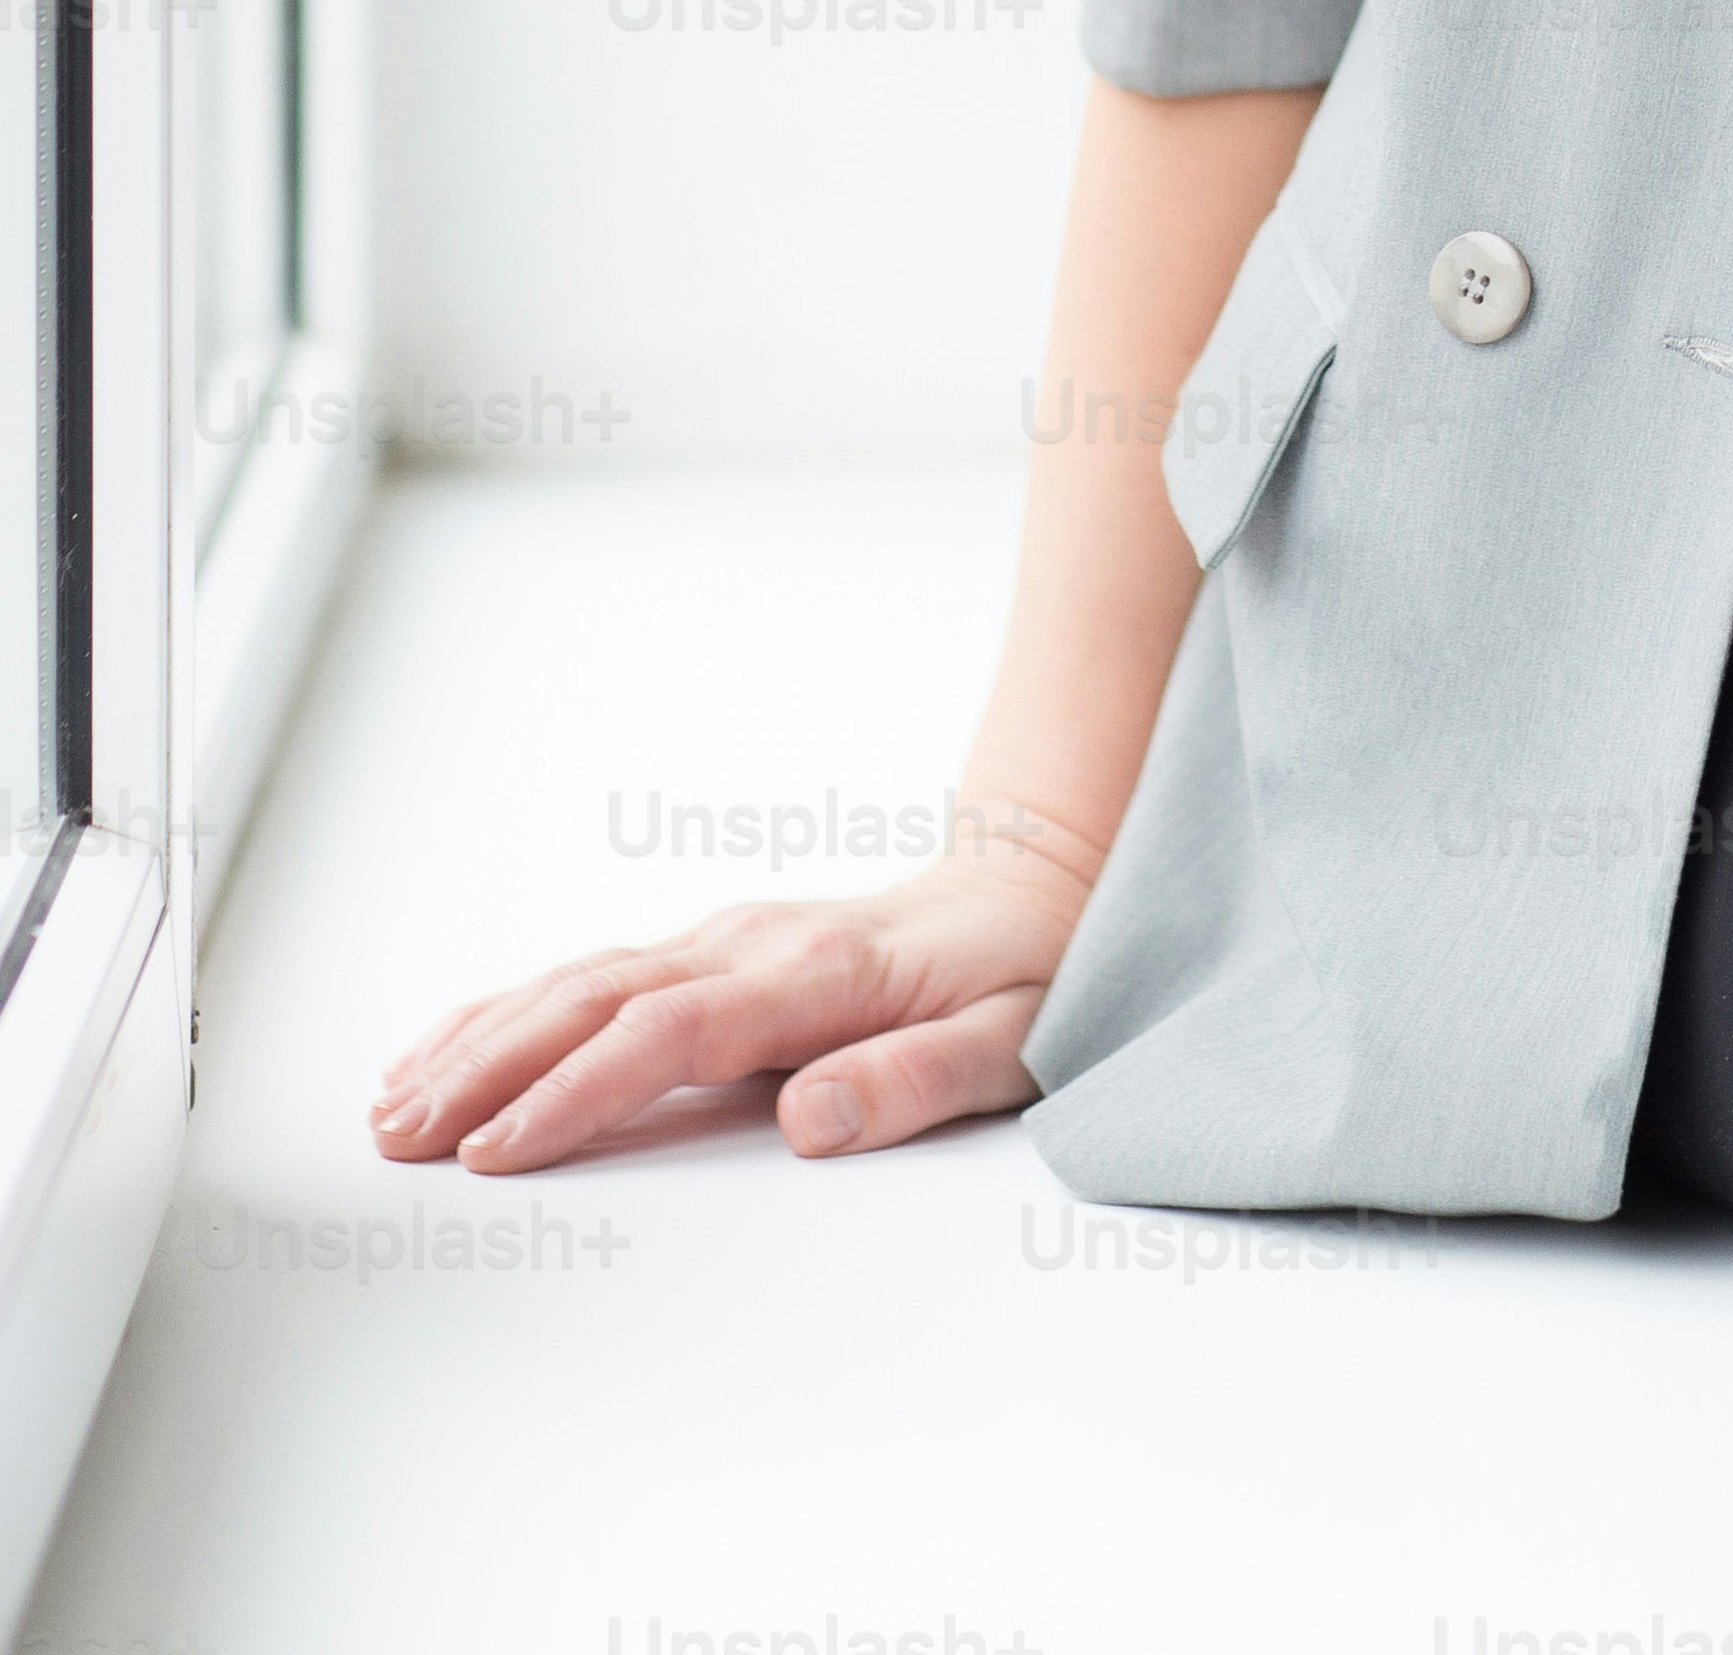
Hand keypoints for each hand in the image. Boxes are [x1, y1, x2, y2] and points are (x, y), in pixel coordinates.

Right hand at [367, 796, 1103, 1173]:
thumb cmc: (1029, 974)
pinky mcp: (712, 947)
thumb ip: (913, 1082)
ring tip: (392, 1103)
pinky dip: (512, 1007)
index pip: (668, 1033)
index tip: (498, 1150)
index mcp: (816, 974)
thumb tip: (811, 1123)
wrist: (1041, 880)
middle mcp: (753, 943)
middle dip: (489, 1068)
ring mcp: (726, 937)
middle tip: (399, 1137)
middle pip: (596, 1000)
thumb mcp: (1010, 1042)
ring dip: (482, 1039)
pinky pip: (594, 975)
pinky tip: (450, 1045)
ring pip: (579, 981)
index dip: (576, 1092)